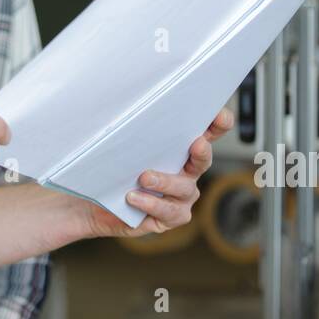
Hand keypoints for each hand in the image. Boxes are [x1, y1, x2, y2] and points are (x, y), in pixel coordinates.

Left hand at [84, 106, 233, 238]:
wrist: (98, 204)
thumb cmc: (113, 169)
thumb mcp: (120, 145)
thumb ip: (131, 128)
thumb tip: (122, 102)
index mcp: (180, 149)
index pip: (206, 133)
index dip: (218, 124)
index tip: (220, 116)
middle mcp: (187, 171)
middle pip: (203, 158)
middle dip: (202, 150)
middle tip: (197, 143)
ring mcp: (181, 195)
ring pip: (184, 188)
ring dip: (165, 181)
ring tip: (145, 177)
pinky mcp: (171, 216)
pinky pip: (168, 211)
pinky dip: (151, 204)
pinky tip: (135, 198)